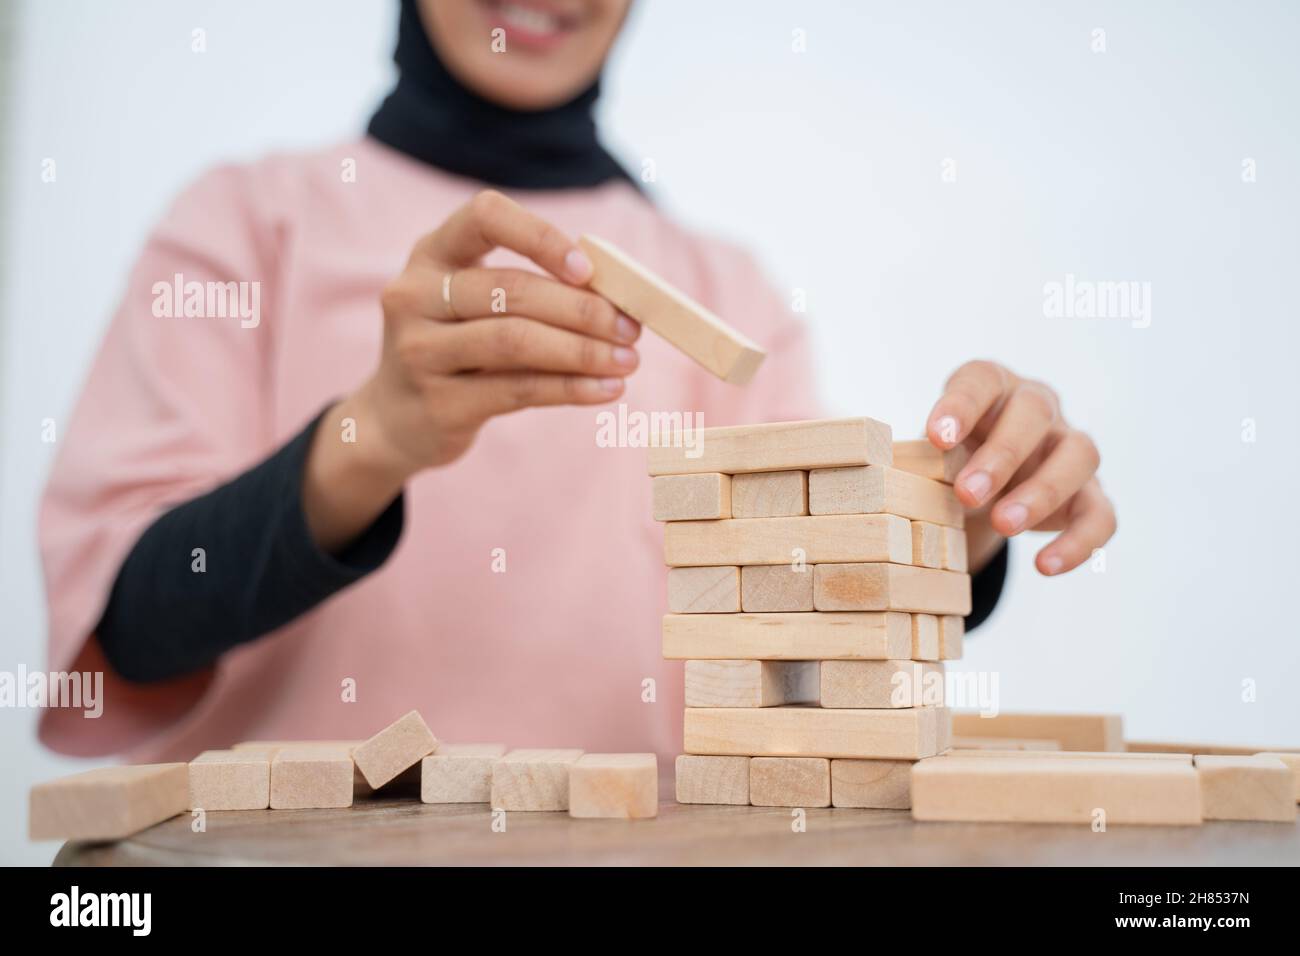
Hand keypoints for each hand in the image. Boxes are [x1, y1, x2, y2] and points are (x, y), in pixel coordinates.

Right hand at [303, 189, 640, 550]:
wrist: (396, 421)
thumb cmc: (458, 351)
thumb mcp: (476, 307)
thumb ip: (529, 291)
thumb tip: (617, 296)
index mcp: (430, 254)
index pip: (485, 217)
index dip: (541, 237)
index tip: (588, 269)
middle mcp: (414, 295)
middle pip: (510, 290)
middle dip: (582, 309)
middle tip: (630, 327)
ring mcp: (419, 351)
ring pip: (516, 342)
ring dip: (584, 351)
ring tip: (628, 361)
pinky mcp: (438, 404)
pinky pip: (518, 390)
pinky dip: (571, 389)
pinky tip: (606, 390)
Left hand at [925, 360, 1115, 575]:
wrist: (986, 487)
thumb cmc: (951, 462)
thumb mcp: (929, 455)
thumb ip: (914, 460)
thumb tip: (881, 480)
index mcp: (992, 387)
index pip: (979, 381)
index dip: (960, 406)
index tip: (937, 438)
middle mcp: (1039, 407)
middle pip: (1034, 413)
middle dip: (1001, 455)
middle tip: (967, 494)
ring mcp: (1069, 448)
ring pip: (1079, 455)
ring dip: (1042, 491)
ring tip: (1004, 525)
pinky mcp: (1091, 493)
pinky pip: (1101, 514)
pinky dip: (1079, 541)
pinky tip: (1045, 566)